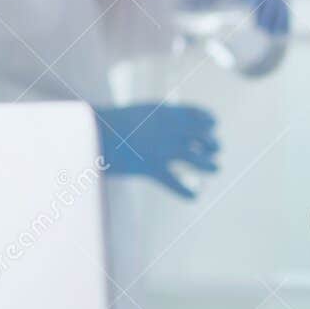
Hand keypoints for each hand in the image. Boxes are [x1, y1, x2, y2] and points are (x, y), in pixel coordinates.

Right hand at [95, 103, 219, 199]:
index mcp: (167, 112)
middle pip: (202, 137)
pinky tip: (195, 196)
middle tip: (216, 148)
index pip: (198, 115)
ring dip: (209, 165)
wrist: (93, 131)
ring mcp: (163, 149)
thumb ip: (156, 118)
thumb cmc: (111, 122)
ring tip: (216, 168)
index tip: (214, 124)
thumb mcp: (139, 113)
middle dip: (212, 143)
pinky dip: (186, 191)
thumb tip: (169, 121)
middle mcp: (170, 130)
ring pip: (196, 159)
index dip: (209, 120)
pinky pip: (174, 183)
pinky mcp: (152, 168)